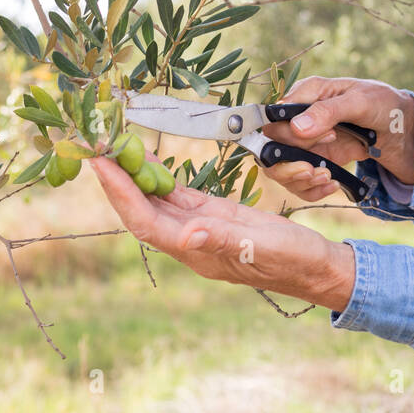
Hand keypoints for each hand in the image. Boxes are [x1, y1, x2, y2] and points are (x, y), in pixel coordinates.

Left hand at [88, 150, 355, 311]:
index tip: (102, 164)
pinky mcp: (215, 215)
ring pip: (157, 201)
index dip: (121, 194)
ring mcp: (200, 227)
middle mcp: (189, 240)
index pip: (146, 221)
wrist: (315, 266)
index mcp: (195, 251)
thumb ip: (225, 241)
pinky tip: (149, 160)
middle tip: (98, 146)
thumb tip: (187, 236)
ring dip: (136, 176)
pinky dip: (162, 177)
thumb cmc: (292, 260)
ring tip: (115, 146)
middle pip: (143, 210)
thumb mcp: (261, 248)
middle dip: (119, 181)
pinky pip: (179, 195)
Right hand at [260, 75, 413, 201]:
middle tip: (315, 169)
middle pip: (271, 147)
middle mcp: (301, 118)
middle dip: (290, 163)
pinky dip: (311, 189)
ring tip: (326, 178)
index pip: (275, 118)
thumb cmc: (385, 104)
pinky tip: (331, 185)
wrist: (405, 130)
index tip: (322, 138)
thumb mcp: (361, 102)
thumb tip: (297, 127)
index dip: (289, 134)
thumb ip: (328, 111)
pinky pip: (299, 182)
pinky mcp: (317, 161)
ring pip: (281, 169)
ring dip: (299, 180)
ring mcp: (307, 143)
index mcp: (307, 94)